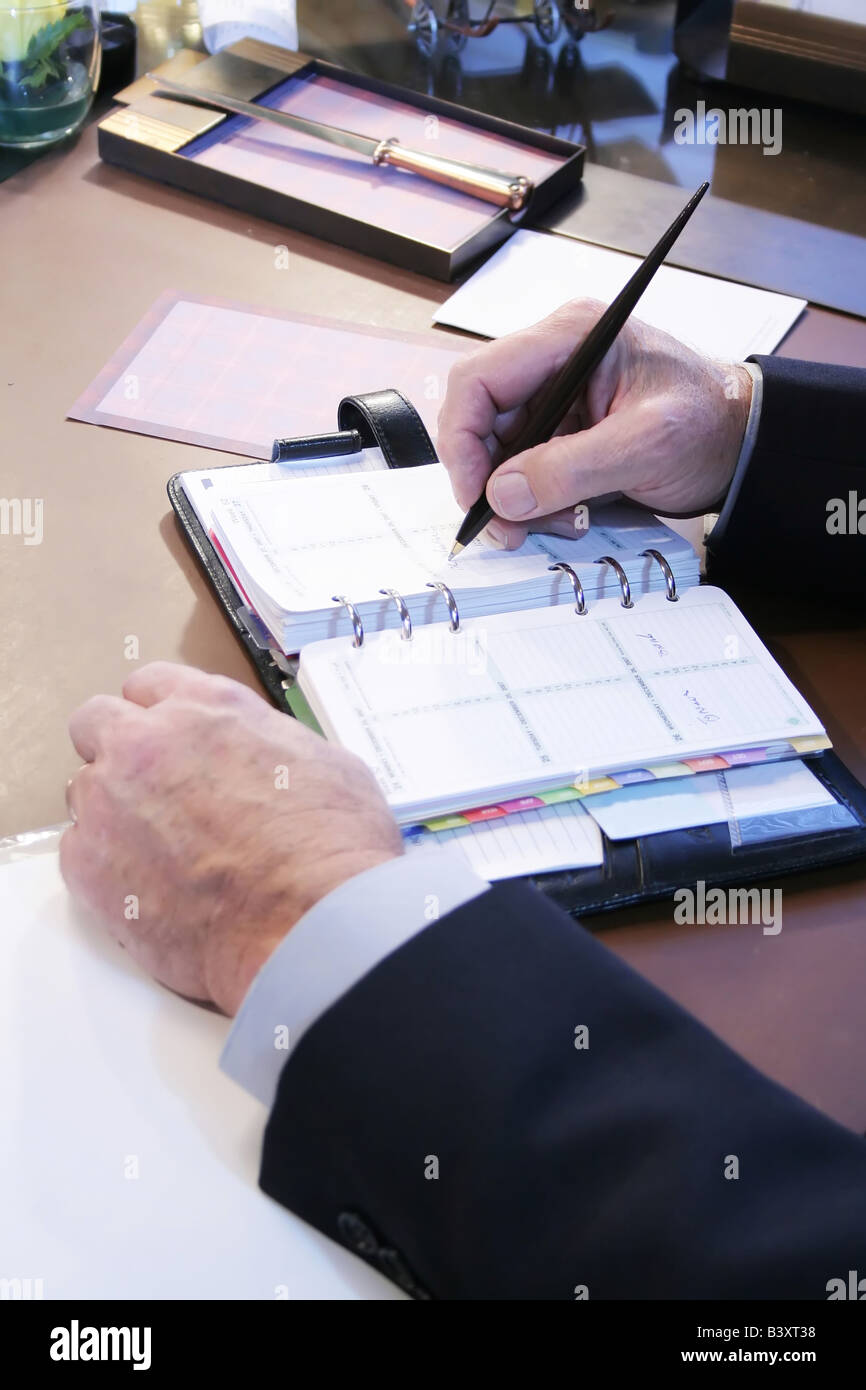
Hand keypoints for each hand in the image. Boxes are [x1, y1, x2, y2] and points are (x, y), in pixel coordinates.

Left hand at [60, 663, 402, 1015]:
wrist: (308, 923)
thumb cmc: (330, 849)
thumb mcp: (324, 762)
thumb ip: (271, 747)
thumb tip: (265, 762)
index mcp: (207, 709)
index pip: (149, 684)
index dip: (158, 714)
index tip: (167, 740)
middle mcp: (147, 743)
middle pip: (95, 722)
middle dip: (116, 749)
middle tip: (149, 788)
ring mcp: (109, 802)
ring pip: (82, 790)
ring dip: (110, 811)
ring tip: (158, 853)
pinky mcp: (88, 865)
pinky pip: (76, 852)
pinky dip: (105, 868)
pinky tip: (150, 889)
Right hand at [437, 298, 752, 548]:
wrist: (739, 441)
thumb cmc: (708, 425)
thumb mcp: (647, 446)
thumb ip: (573, 469)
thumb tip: (504, 495)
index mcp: (570, 337)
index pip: (480, 380)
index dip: (463, 441)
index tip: (476, 496)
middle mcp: (553, 357)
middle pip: (480, 417)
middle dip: (488, 479)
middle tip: (507, 529)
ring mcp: (554, 392)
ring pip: (496, 448)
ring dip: (512, 497)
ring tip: (553, 524)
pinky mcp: (560, 425)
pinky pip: (521, 465)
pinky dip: (532, 499)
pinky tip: (564, 514)